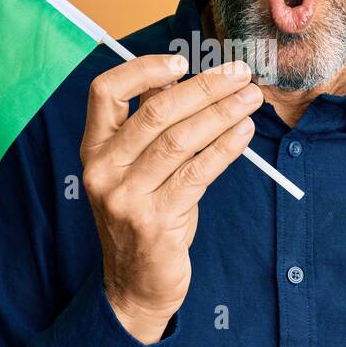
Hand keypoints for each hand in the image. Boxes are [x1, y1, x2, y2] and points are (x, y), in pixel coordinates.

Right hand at [80, 54, 261, 342]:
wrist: (135, 285)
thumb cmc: (144, 217)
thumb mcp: (134, 171)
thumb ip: (150, 129)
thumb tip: (186, 77)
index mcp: (94, 149)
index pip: (105, 91)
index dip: (143, 69)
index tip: (182, 61)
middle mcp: (103, 169)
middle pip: (155, 112)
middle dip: (204, 87)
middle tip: (240, 73)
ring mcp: (126, 197)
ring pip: (180, 140)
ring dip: (221, 113)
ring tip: (251, 98)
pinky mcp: (155, 220)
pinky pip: (197, 173)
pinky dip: (225, 148)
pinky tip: (244, 133)